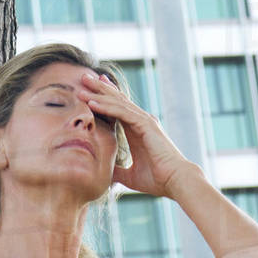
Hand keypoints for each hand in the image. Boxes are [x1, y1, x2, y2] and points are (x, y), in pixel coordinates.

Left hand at [77, 72, 192, 196]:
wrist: (175, 181)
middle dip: (99, 87)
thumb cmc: (158, 179)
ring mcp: (143, 120)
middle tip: (84, 76)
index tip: (91, 88)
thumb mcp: (131, 175)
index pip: (118, 108)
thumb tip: (105, 176)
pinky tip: (92, 103)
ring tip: (82, 85)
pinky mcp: (145, 124)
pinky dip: (106, 106)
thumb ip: (118, 172)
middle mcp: (140, 121)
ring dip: (99, 93)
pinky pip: (122, 112)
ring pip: (117, 102)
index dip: (105, 96)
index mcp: (137, 130)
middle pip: (116, 99)